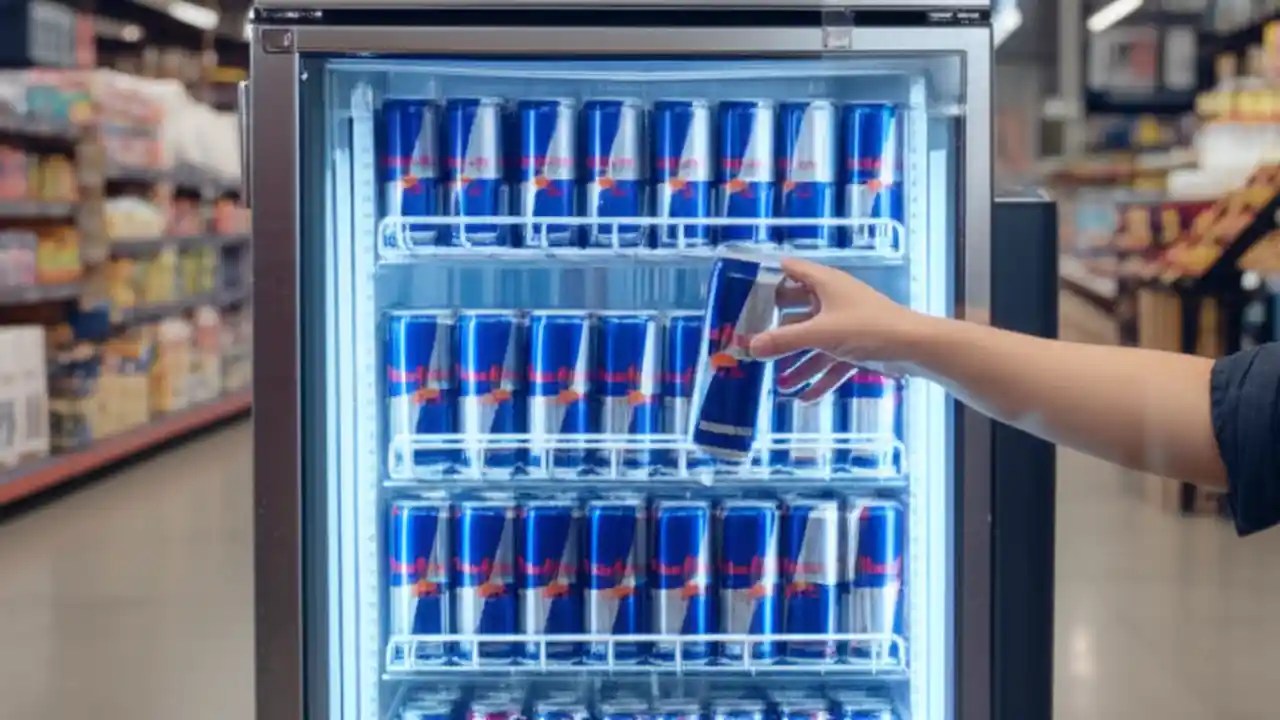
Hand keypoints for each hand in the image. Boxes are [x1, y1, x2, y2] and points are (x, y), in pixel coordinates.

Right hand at [749, 257, 932, 400]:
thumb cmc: (867, 328)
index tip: (744, 292)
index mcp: (824, 283)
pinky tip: (805, 398)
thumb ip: (784, 341)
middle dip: (776, 328)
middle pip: (797, 309)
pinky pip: (832, 360)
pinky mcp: (856, 345)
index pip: (790, 270)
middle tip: (751, 341)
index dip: (767, 277)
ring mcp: (845, 323)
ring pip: (814, 340)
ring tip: (779, 383)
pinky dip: (820, 377)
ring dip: (798, 361)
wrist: (915, 347)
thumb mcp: (821, 334)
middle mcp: (833, 299)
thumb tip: (749, 347)